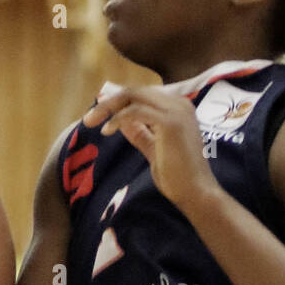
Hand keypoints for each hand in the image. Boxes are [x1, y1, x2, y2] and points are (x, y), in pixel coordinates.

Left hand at [83, 87, 217, 212]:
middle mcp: (179, 104)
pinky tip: (107, 131)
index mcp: (178, 108)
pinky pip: (135, 111)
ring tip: (90, 122)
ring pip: (133, 96)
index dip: (118, 101)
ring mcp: (176, 111)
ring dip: (108, 108)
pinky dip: (117, 118)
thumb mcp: (153, 148)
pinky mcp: (170, 122)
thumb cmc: (177, 176)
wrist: (196, 193)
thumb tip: (120, 121)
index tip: (98, 111)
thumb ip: (139, 132)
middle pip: (136, 91)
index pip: (142, 95)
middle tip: (88, 119)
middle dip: (109, 102)